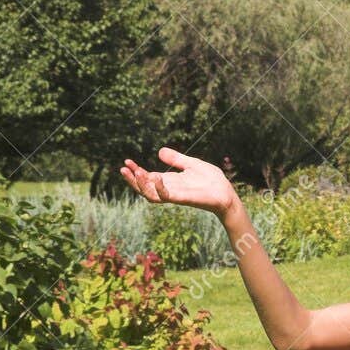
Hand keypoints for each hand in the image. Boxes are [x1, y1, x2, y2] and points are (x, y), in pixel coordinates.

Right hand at [120, 148, 238, 218]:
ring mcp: (175, 195)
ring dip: (141, 185)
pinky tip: (156, 178)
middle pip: (144, 188)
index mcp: (170, 181)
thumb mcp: (191, 164)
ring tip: (135, 173)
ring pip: (151, 195)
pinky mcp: (184, 199)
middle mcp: (169, 189)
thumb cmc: (210, 180)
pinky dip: (160, 189)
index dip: (136, 171)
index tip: (127, 162)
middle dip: (133, 179)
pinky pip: (167, 197)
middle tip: (123, 169)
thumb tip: (159, 151)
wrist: (225, 192)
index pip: (147, 178)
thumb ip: (176, 159)